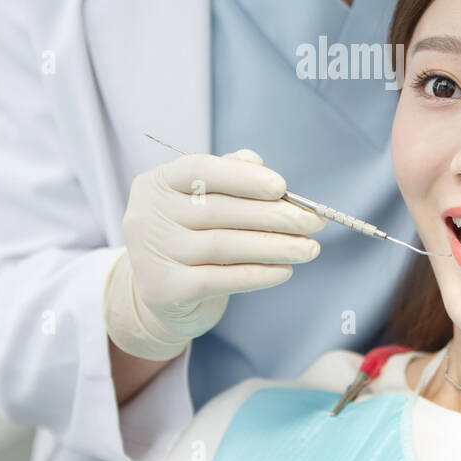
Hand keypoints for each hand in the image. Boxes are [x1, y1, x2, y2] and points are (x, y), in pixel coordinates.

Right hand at [103, 148, 325, 359]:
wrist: (162, 296)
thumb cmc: (192, 235)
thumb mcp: (202, 200)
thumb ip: (229, 175)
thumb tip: (259, 164)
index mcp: (157, 183)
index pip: (199, 170)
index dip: (243, 178)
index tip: (282, 187)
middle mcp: (148, 216)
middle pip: (219, 211)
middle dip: (273, 216)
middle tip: (312, 222)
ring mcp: (152, 255)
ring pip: (224, 246)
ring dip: (274, 246)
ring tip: (309, 249)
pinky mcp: (165, 291)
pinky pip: (221, 280)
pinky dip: (258, 275)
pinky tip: (284, 270)